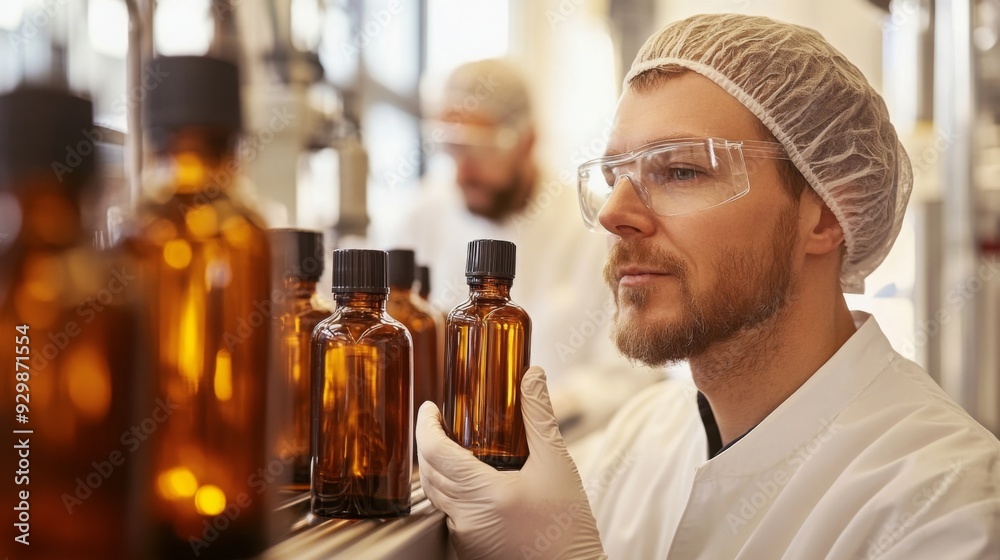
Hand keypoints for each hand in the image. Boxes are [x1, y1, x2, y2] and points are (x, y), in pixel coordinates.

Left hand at [416, 366, 606, 559]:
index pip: (435, 453)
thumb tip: (533, 375)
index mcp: (484, 494)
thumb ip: (539, 417)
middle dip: (431, 444)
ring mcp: (464, 538)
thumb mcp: (557, 464)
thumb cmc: (568, 525)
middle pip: (431, 473)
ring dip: (441, 470)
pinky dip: (454, 495)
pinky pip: (450, 515)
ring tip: (458, 449)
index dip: (426, 426)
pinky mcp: (468, 551)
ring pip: (438, 495)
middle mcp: (466, 518)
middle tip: (444, 422)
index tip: (430, 408)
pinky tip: (474, 484)